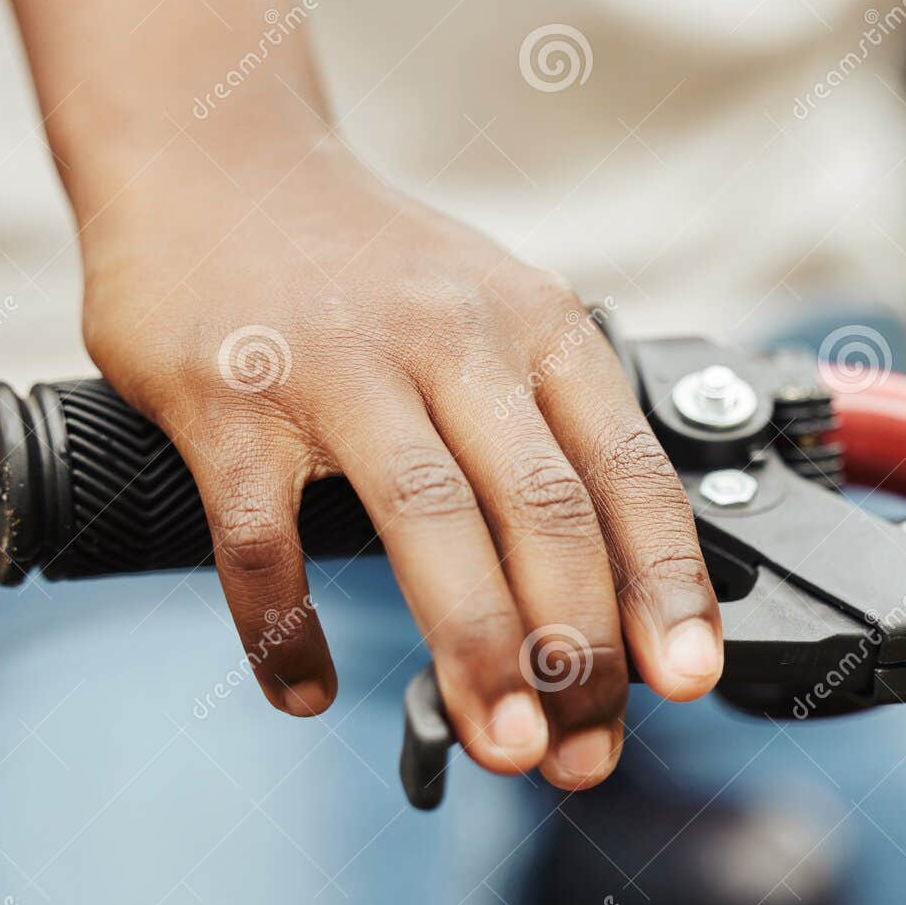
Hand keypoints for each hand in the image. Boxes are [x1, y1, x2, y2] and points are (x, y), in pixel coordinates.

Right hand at [80, 135, 721, 789]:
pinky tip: (306, 690)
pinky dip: (286, 633)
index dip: (667, 584)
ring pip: (425, 523)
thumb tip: (618, 592)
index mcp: (537, 326)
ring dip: (477, 649)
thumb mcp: (497, 313)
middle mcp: (452, 339)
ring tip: (506, 745)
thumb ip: (551, 429)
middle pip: (542, 510)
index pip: (628, 469)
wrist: (219, 155)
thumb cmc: (375, 267)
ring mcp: (336, 365)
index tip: (686, 678)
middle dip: (577, 648)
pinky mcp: (226, 399)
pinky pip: (261, 541)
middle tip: (585, 749)